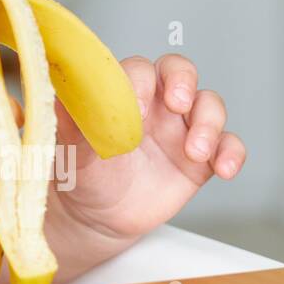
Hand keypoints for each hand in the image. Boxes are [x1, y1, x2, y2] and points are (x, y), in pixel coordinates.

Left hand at [48, 53, 246, 242]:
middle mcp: (151, 102)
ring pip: (209, 105)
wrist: (89, 215)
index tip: (132, 102)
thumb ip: (67, 115)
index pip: (135, 68)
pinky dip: (232, 152)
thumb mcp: (65, 143)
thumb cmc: (74, 169)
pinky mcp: (199, 160)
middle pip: (179, 71)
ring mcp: (178, 129)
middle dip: (183, 81)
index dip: (138, 80)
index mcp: (118, 90)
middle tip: (176, 103)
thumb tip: (52, 81)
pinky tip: (225, 169)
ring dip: (209, 122)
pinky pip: (227, 146)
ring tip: (194, 150)